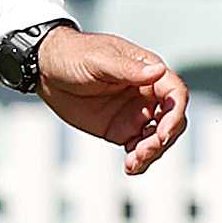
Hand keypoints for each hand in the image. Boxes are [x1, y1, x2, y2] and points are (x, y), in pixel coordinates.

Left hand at [38, 27, 192, 175]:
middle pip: (171, 120)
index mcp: (147, 71)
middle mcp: (147, 94)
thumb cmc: (74, 55)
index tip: (163, 133)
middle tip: (144, 151)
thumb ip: (128, 69)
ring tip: (134, 162)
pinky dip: (139, 161)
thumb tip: (159, 71)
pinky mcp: (121, 130)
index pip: (175, 94)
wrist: (46, 70)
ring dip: (152, 153)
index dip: (175, 114)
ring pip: (158, 138)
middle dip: (164, 138)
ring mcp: (135, 114)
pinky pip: (138, 148)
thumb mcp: (99, 60)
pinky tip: (130, 167)